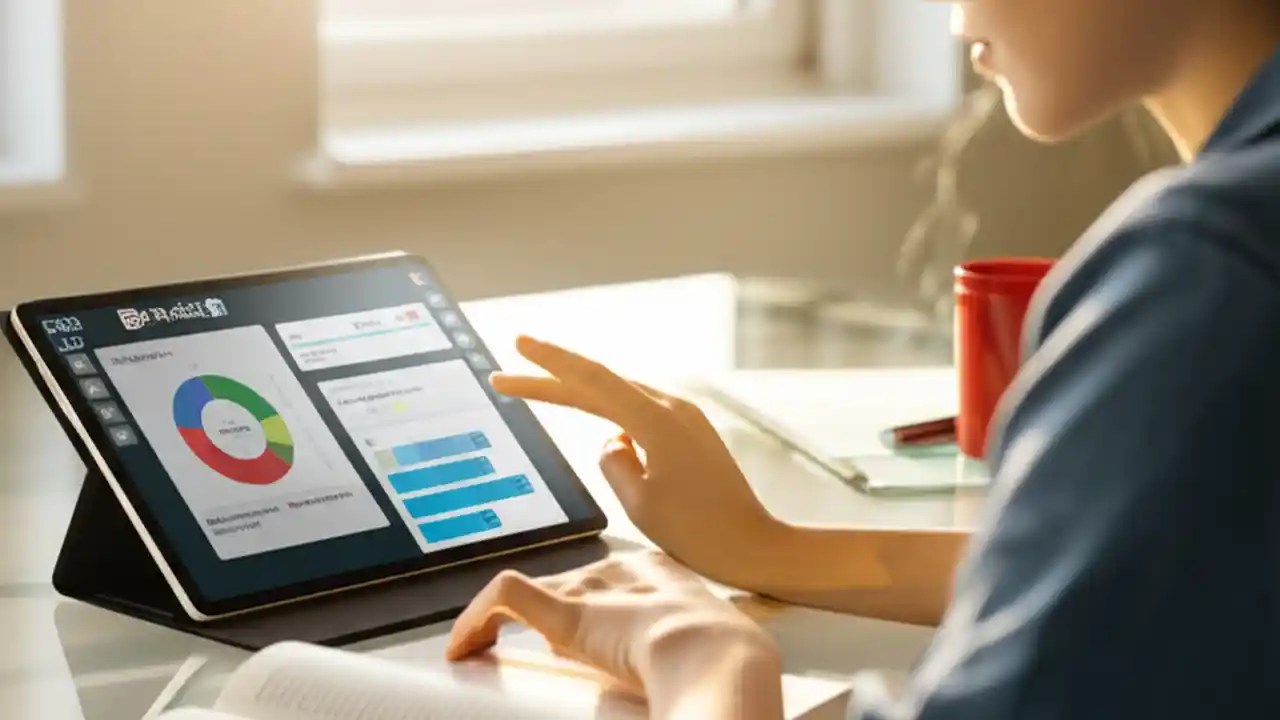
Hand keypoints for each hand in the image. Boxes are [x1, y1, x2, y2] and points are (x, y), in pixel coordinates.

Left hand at [447, 551, 783, 718]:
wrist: (719, 656)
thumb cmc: (727, 664)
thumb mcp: (710, 654)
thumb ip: (681, 660)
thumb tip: (676, 692)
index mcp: (666, 576)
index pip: (610, 584)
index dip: (587, 610)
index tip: (574, 642)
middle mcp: (626, 570)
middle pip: (567, 585)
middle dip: (541, 616)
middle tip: (517, 650)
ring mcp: (594, 587)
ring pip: (529, 593)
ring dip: (496, 624)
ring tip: (477, 652)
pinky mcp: (564, 607)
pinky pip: (504, 598)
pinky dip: (475, 619)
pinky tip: (461, 646)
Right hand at [490, 336, 787, 589]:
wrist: (754, 546)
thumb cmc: (697, 530)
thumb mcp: (638, 500)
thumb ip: (611, 461)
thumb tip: (613, 440)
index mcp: (656, 420)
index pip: (590, 380)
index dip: (549, 363)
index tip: (516, 346)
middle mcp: (673, 408)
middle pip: (598, 387)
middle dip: (550, 383)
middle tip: (504, 379)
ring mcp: (686, 418)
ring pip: (622, 409)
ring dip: (593, 419)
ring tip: (594, 449)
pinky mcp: (693, 434)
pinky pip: (643, 426)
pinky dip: (623, 437)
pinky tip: (638, 477)